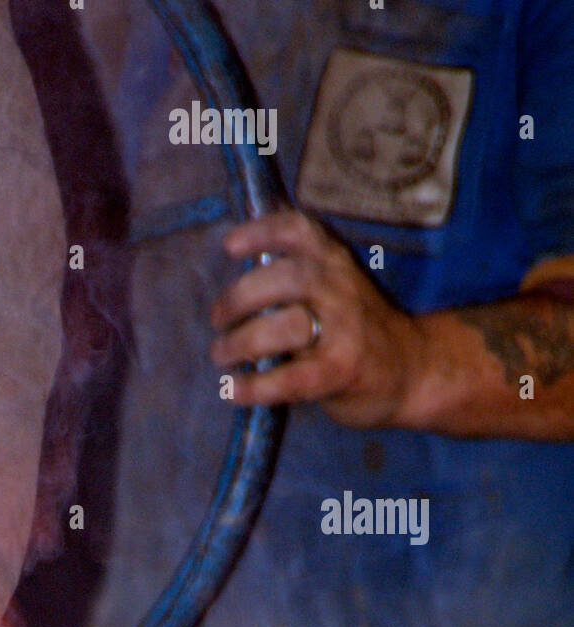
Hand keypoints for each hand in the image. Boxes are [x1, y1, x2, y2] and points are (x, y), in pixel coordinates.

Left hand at [210, 210, 425, 428]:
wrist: (413, 369)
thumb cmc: (357, 330)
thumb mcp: (334, 288)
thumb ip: (297, 276)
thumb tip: (242, 270)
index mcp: (334, 262)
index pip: (299, 232)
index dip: (261, 232)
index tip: (229, 246)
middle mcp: (340, 288)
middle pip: (286, 279)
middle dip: (240, 298)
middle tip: (217, 320)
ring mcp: (345, 330)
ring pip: (286, 326)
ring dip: (242, 341)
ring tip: (221, 355)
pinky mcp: (343, 371)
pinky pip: (292, 378)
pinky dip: (255, 386)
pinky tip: (232, 390)